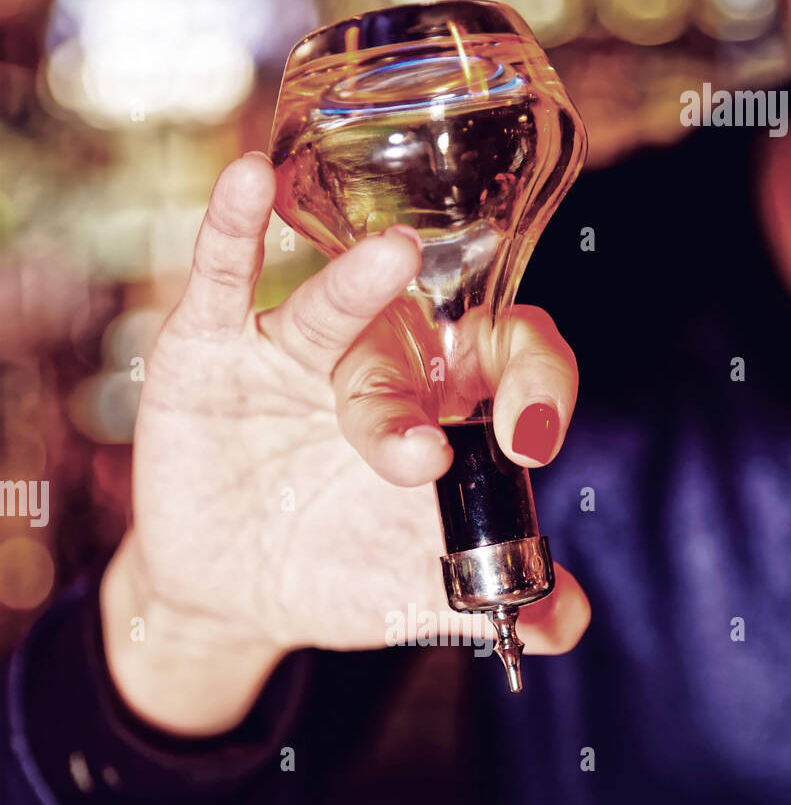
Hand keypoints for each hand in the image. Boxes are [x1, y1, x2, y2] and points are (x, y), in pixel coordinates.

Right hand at [101, 153, 590, 734]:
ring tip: (394, 257)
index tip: (532, 440)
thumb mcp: (415, 592)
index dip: (536, 380)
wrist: (233, 598)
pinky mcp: (212, 349)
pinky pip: (224, 276)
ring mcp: (295, 349)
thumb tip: (564, 621)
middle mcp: (381, 360)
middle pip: (416, 347)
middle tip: (418, 462)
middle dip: (414, 407)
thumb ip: (492, 597)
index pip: (509, 355)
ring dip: (358, 289)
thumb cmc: (337, 572)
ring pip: (332, 312)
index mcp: (444, 403)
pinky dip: (232, 229)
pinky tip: (251, 183)